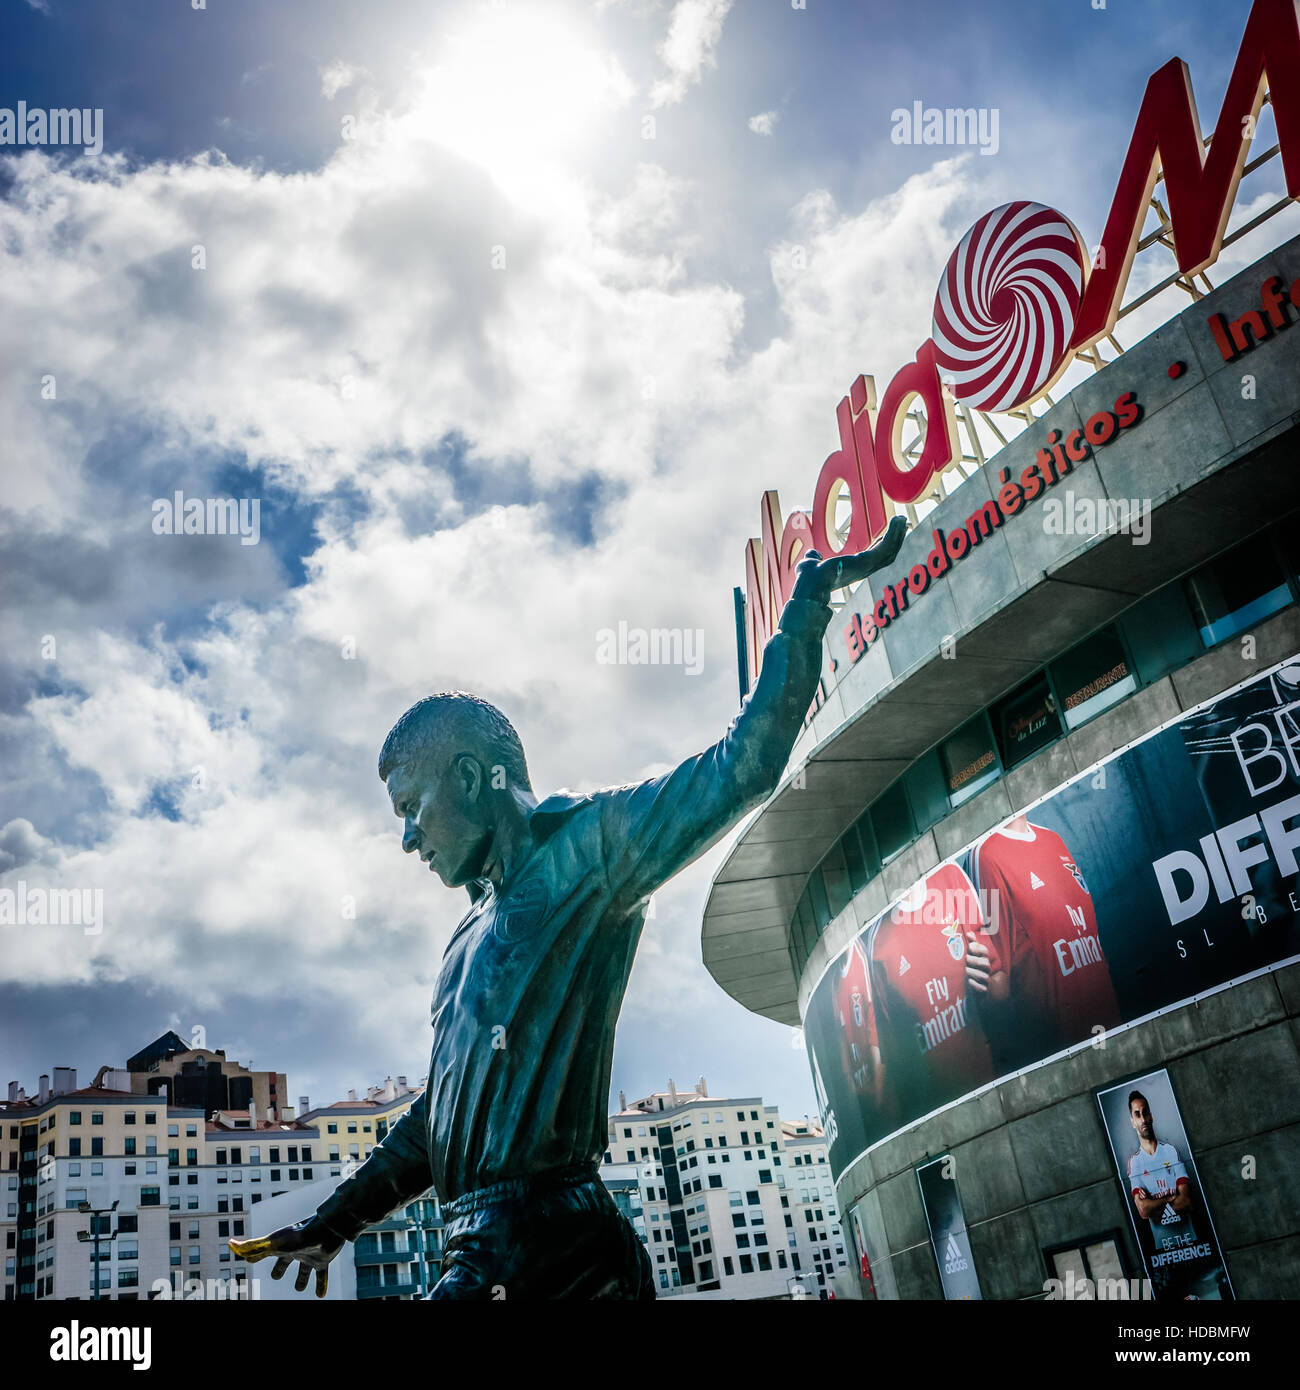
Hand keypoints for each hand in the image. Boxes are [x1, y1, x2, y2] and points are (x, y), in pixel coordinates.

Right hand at [228, 1217, 342, 1297]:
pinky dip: (321, 1285)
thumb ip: (252, 1247)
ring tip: (300, 1288)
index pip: (267, 1253)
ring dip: (302, 1279)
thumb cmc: (298, 1236)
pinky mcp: (323, 1261)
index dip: (258, 1256)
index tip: (251, 1259)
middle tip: (276, 1276)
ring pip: (304, 1270)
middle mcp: (296, 1250)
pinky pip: (322, 1276)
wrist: (326, 1231)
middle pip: (285, 1261)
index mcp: (282, 1246)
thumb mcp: (272, 1244)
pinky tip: (320, 1295)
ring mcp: (310, 1255)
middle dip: (280, 1268)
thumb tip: (231, 1244)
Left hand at [789, 514, 907, 606]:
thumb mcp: (813, 563)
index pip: (875, 557)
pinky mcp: (867, 561)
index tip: (889, 534)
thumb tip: (811, 554)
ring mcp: (867, 567)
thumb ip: (814, 558)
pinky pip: (885, 547)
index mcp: (854, 570)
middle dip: (896, 539)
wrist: (810, 584)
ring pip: (889, 550)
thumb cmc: (809, 578)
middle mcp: (864, 570)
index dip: (883, 545)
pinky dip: (893, 535)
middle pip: (887, 554)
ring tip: (902, 519)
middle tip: (902, 523)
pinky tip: (897, 522)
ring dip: (897, 534)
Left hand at [964, 934, 992, 993]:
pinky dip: (975, 985)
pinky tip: (970, 981)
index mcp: (983, 959)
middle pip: (985, 963)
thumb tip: (969, 932)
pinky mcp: (983, 991)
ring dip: (972, 973)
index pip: (985, 951)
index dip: (977, 948)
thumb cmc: (971, 969)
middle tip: (966, 960)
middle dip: (974, 961)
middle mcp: (986, 970)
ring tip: (966, 971)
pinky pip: (982, 989)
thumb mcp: (970, 957)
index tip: (970, 948)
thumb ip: (971, 945)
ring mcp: (986, 981)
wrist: (972, 989)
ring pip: (983, 976)